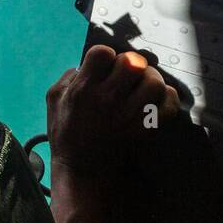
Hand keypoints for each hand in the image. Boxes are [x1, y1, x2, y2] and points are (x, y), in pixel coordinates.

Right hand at [46, 44, 179, 176]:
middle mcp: (108, 100)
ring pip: (154, 82)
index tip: (104, 65)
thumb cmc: (66, 134)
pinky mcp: (145, 129)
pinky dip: (167, 98)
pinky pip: (168, 105)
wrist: (82, 169)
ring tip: (142, 85)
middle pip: (133, 63)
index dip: (105, 55)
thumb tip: (83, 65)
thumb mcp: (54, 101)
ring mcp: (129, 115)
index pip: (103, 53)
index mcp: (83, 89)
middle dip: (131, 63)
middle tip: (128, 72)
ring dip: (150, 79)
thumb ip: (67, 78)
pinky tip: (155, 99)